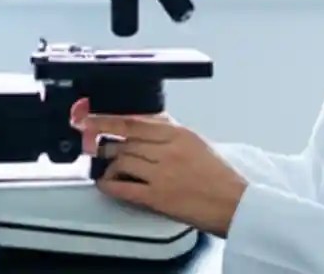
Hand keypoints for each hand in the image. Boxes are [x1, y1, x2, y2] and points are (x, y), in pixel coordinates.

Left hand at [69, 100, 247, 236]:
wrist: (235, 203)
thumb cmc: (218, 175)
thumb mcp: (196, 142)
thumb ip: (169, 130)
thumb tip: (143, 121)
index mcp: (178, 134)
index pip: (133, 122)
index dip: (105, 120)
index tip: (89, 119)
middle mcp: (168, 151)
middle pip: (125, 142)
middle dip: (105, 144)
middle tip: (94, 145)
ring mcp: (162, 175)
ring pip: (122, 162)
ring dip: (109, 165)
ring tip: (107, 167)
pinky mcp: (158, 198)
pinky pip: (125, 188)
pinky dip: (110, 185)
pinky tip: (105, 183)